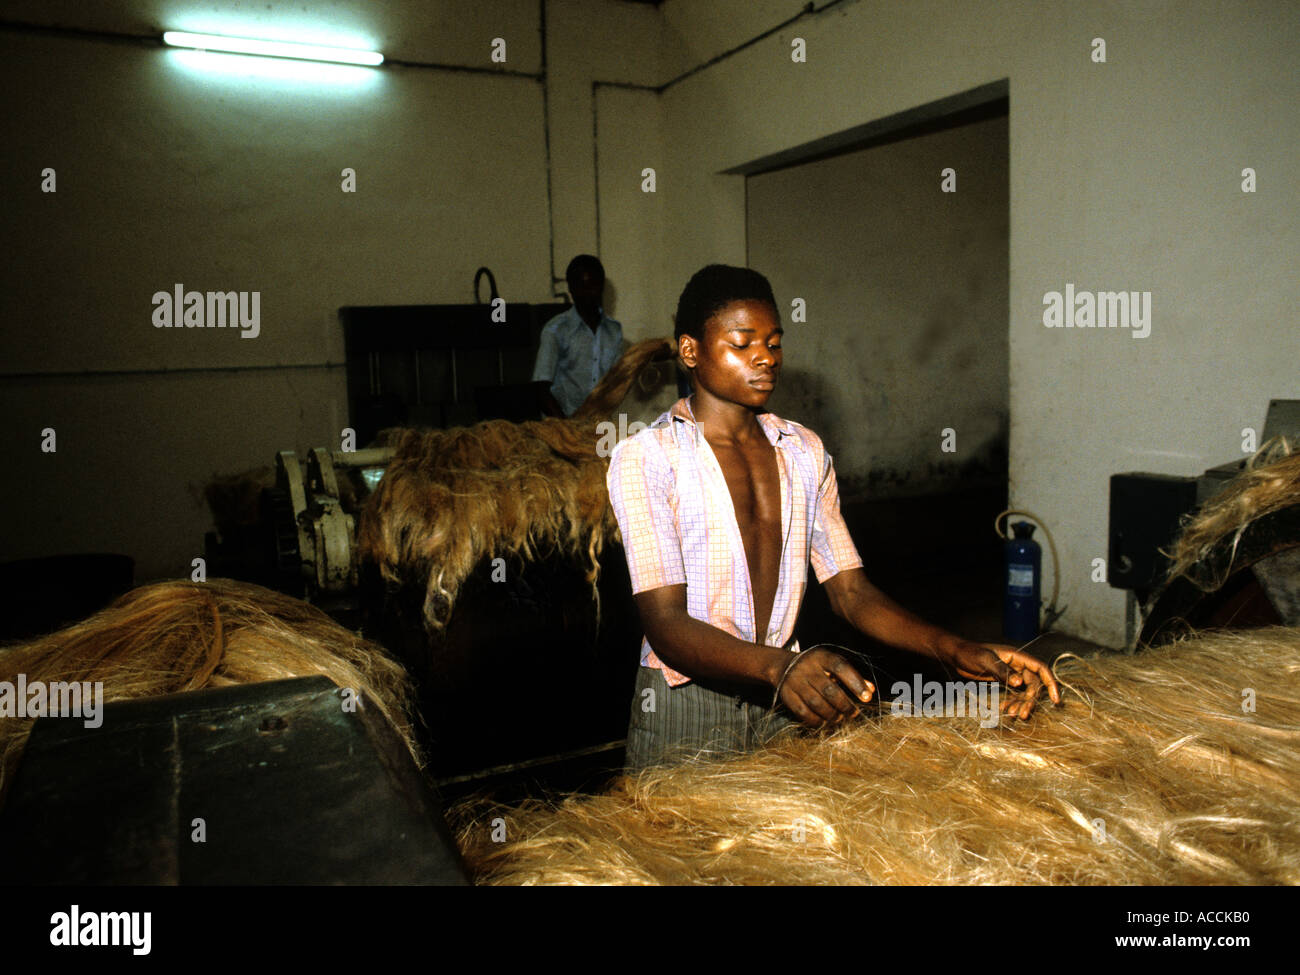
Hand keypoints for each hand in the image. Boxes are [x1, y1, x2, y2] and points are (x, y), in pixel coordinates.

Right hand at [774, 649, 874, 727]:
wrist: (782, 665)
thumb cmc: (816, 667)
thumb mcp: (832, 664)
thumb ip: (852, 676)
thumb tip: (871, 690)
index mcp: (821, 657)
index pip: (841, 667)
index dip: (856, 683)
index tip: (867, 697)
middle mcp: (807, 667)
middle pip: (829, 690)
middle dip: (845, 705)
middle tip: (853, 713)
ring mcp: (794, 681)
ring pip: (816, 703)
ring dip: (832, 715)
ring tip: (839, 718)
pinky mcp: (786, 694)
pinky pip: (803, 712)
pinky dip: (816, 720)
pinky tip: (824, 722)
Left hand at [940, 639, 1061, 719]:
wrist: (955, 655)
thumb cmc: (969, 653)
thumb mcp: (985, 661)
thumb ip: (1003, 671)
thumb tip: (1021, 682)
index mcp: (1018, 656)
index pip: (1041, 669)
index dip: (1051, 683)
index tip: (1055, 700)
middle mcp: (1018, 665)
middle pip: (1033, 685)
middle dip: (1029, 701)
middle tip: (1021, 715)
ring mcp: (1011, 674)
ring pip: (1023, 692)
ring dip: (1020, 704)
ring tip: (1011, 715)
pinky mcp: (1004, 681)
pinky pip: (1013, 694)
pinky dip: (1011, 703)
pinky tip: (1004, 710)